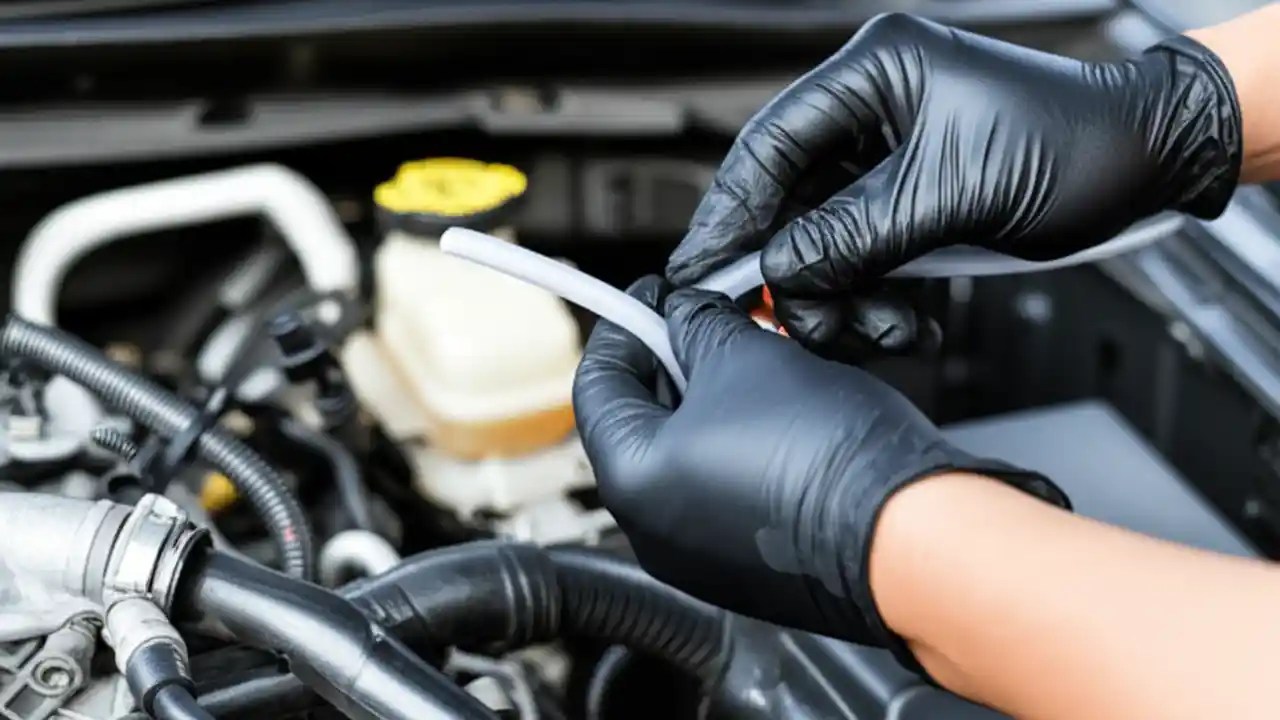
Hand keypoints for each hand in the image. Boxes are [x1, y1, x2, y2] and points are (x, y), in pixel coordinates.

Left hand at [572, 277, 1067, 664]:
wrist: (914, 536)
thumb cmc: (829, 457)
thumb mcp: (746, 355)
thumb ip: (697, 324)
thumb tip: (684, 312)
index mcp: (632, 480)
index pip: (596, 384)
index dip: (625, 325)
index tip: (653, 295)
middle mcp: (654, 530)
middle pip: (641, 420)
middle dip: (677, 359)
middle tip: (712, 320)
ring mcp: (701, 555)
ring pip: (688, 453)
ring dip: (715, 398)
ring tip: (758, 358)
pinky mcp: (751, 567)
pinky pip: (726, 489)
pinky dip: (743, 442)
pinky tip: (784, 410)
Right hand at [666, 13, 1240, 359]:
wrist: (1149, 162)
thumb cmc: (1073, 146)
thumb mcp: (949, 196)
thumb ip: (852, 236)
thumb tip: (778, 271)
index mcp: (874, 73)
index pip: (771, 144)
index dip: (731, 212)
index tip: (704, 268)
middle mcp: (874, 108)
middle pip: (793, 199)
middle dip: (796, 270)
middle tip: (795, 322)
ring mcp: (893, 155)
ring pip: (826, 237)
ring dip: (842, 295)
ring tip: (877, 330)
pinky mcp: (912, 197)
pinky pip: (866, 253)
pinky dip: (875, 295)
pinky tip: (901, 322)